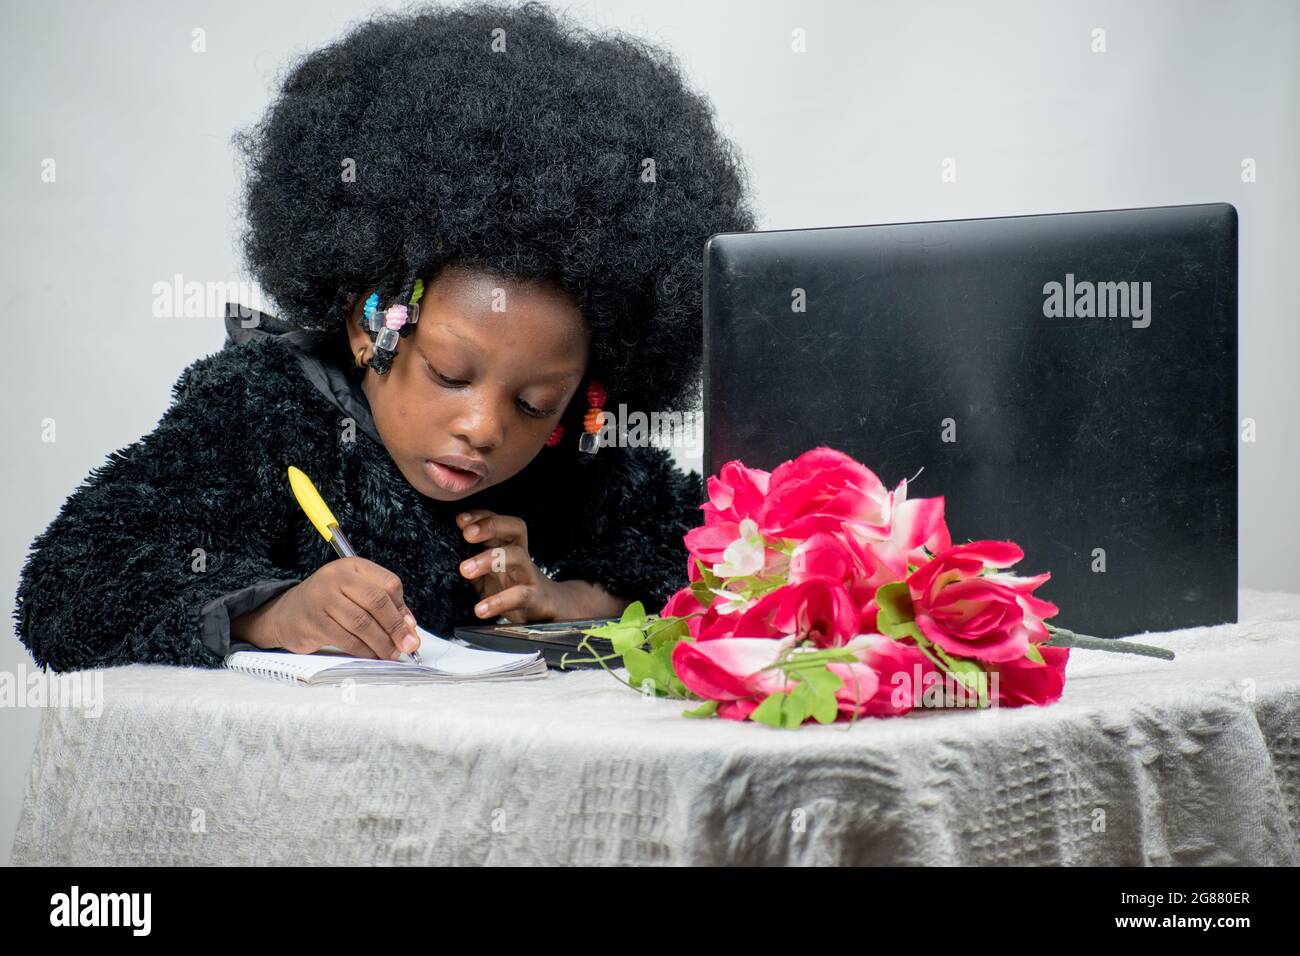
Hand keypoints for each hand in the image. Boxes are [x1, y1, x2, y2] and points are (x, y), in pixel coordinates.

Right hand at [232, 557, 420, 659]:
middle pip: (377, 602)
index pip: (388, 583)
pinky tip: (371, 655)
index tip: (410, 628)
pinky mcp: (314, 621)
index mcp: (353, 566)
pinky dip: (363, 650)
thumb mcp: (356, 594)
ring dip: (381, 643)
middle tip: (408, 645)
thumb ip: (384, 606)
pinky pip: (347, 639)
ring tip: (390, 654)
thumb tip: (409, 627)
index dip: (402, 608)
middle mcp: (337, 577)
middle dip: (396, 627)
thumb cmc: (328, 603)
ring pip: (362, 623)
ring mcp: (322, 598)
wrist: (287, 613)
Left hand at [456, 509, 629, 622]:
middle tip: (467, 534)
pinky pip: (520, 595)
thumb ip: (472, 563)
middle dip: (491, 525)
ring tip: (464, 570)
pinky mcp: (536, 599)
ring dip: (489, 558)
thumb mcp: (490, 574)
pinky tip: (480, 610)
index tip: (460, 520)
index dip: (481, 516)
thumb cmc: (514, 590)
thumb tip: (443, 555)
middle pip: (515, 528)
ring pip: (517, 556)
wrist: (552, 612)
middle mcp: (521, 556)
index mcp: (509, 547)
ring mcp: (530, 576)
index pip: (499, 522)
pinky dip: (499, 602)